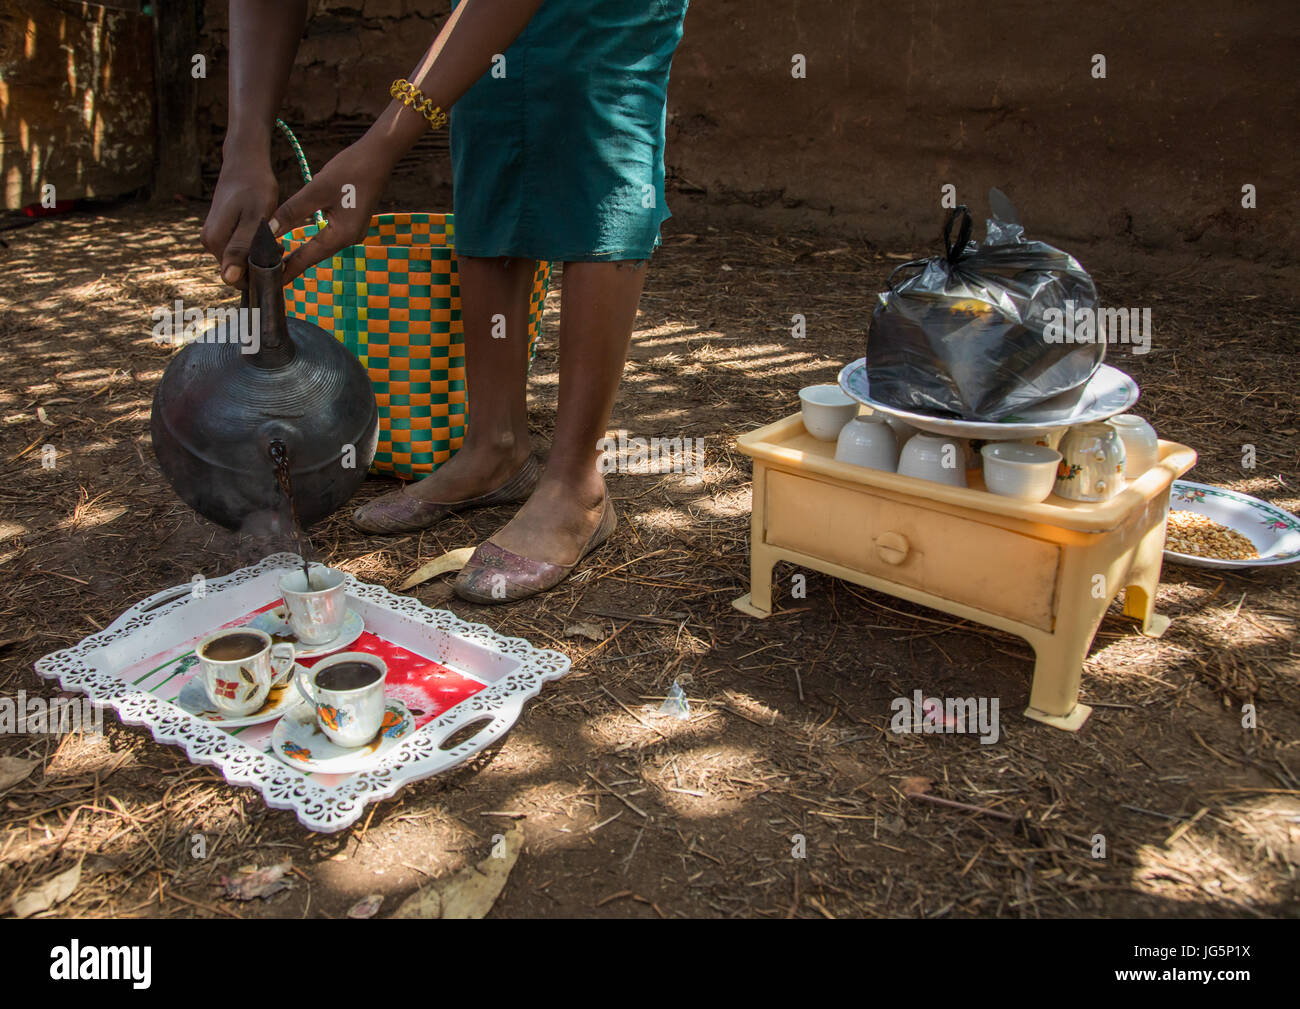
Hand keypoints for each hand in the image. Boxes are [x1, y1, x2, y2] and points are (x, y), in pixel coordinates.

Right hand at [201, 157, 278, 288]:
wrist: (246, 163)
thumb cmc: (254, 187)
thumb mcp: (254, 219)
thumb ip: (241, 248)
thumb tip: (229, 278)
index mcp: (215, 242)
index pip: (237, 279)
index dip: (259, 275)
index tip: (276, 257)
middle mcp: (209, 242)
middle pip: (238, 270)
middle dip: (260, 265)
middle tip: (279, 245)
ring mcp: (213, 236)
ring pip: (239, 260)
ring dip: (258, 256)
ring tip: (274, 238)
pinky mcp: (220, 230)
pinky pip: (238, 249)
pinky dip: (254, 247)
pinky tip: (266, 234)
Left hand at [270, 134, 395, 282]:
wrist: (378, 157)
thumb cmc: (350, 170)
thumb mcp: (316, 189)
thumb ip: (292, 211)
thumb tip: (268, 229)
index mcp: (342, 235)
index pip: (309, 258)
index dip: (289, 270)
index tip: (273, 285)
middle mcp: (349, 239)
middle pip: (315, 256)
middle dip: (292, 264)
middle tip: (269, 275)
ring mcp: (352, 232)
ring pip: (320, 247)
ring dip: (300, 253)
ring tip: (279, 262)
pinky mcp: (351, 223)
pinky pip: (327, 237)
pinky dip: (311, 241)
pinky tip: (298, 243)